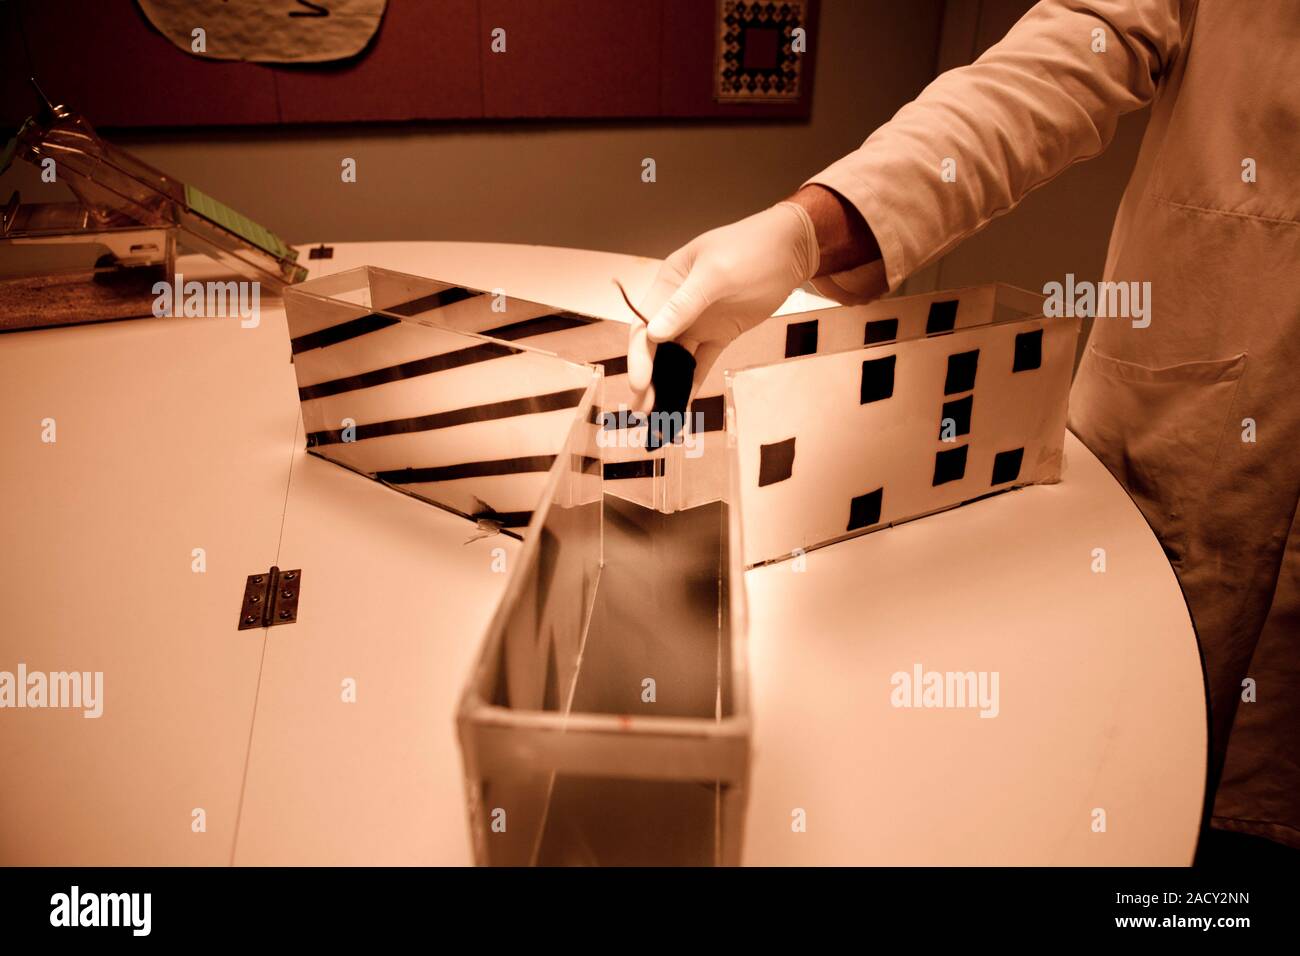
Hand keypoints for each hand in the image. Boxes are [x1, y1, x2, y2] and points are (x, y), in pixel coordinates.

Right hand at [626, 201, 818, 411]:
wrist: (792, 250)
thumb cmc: (751, 249)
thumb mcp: (716, 273)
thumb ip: (685, 304)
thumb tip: (653, 334)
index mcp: (668, 283)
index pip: (644, 324)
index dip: (639, 356)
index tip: (639, 383)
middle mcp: (677, 305)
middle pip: (656, 347)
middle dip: (649, 378)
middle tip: (643, 410)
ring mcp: (698, 322)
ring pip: (677, 359)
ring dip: (667, 385)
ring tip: (660, 416)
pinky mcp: (719, 335)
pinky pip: (700, 363)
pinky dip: (691, 383)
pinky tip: (683, 404)